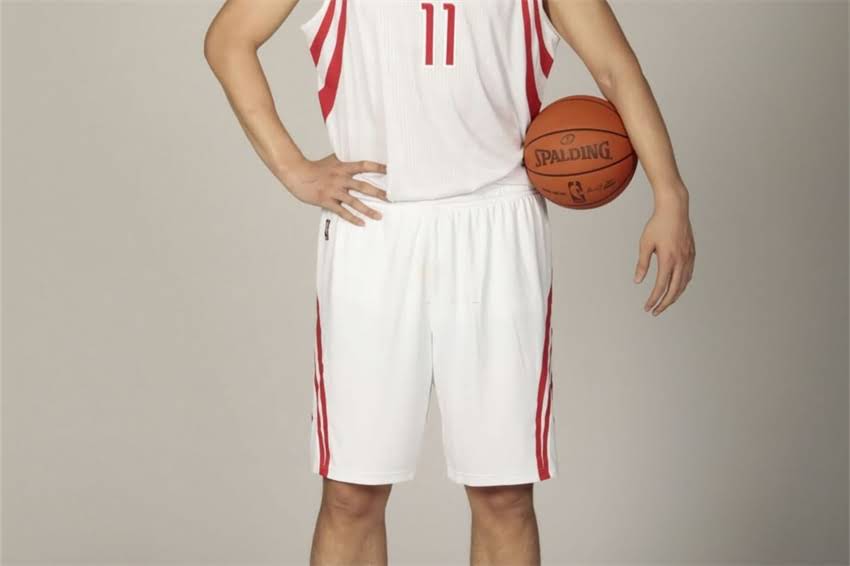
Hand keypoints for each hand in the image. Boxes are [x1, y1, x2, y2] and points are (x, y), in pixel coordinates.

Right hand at [283, 154, 387, 225]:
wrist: (297, 174)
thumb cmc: (315, 168)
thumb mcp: (332, 161)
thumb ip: (346, 162)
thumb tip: (359, 160)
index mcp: (343, 167)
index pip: (364, 166)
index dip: (378, 168)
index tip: (391, 171)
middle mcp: (340, 179)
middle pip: (363, 186)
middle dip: (378, 193)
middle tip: (391, 199)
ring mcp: (333, 191)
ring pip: (354, 202)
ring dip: (368, 210)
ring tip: (379, 216)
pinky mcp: (326, 201)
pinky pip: (342, 211)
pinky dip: (352, 218)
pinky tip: (361, 223)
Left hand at [634, 189, 694, 315]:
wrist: (675, 208)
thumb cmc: (658, 224)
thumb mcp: (645, 244)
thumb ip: (642, 264)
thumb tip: (638, 281)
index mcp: (668, 260)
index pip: (661, 287)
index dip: (654, 300)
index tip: (647, 308)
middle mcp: (681, 261)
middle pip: (674, 290)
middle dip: (664, 303)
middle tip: (655, 311)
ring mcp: (688, 257)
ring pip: (683, 284)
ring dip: (674, 296)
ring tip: (664, 303)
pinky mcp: (692, 253)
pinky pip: (688, 274)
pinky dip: (682, 285)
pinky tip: (676, 287)